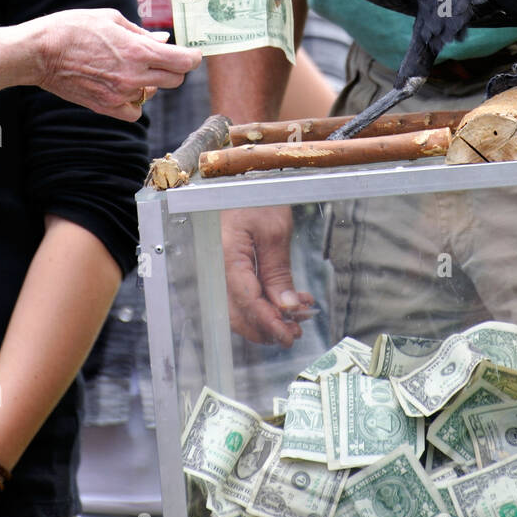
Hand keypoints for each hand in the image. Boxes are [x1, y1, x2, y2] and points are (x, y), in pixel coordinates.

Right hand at [29, 7, 201, 120]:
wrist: (40, 52)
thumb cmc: (74, 28)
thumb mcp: (112, 19)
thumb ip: (142, 32)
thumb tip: (164, 40)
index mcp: (138, 51)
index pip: (183, 61)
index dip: (192, 57)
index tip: (192, 53)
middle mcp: (134, 76)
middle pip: (175, 80)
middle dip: (174, 67)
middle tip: (163, 57)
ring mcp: (120, 94)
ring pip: (153, 93)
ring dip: (151, 81)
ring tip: (131, 66)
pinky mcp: (106, 107)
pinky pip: (134, 111)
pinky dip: (134, 101)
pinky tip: (123, 86)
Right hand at [221, 207, 314, 346]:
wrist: (239, 180)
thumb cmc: (255, 196)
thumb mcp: (275, 230)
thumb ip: (278, 272)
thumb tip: (287, 308)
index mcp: (227, 258)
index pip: (247, 302)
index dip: (269, 323)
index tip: (289, 336)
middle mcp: (218, 269)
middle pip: (238, 314)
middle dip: (268, 327)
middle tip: (296, 331)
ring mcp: (221, 269)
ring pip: (240, 308)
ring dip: (268, 317)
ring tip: (298, 314)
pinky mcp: (229, 268)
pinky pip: (242, 294)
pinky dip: (265, 302)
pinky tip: (288, 299)